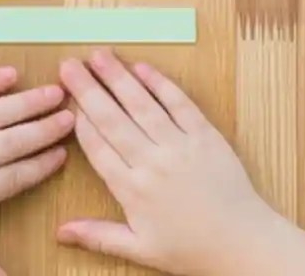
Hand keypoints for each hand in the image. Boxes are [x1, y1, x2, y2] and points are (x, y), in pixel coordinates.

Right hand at [58, 52, 304, 274]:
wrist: (243, 244)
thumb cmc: (192, 249)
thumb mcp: (140, 249)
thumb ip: (99, 236)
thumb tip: (61, 232)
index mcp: (132, 190)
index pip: (97, 147)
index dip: (79, 121)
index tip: (65, 99)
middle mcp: (152, 163)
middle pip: (112, 119)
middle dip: (88, 90)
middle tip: (69, 65)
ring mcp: (179, 146)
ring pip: (142, 105)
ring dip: (119, 78)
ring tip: (99, 56)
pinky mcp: (205, 136)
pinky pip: (179, 104)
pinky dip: (161, 84)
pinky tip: (143, 67)